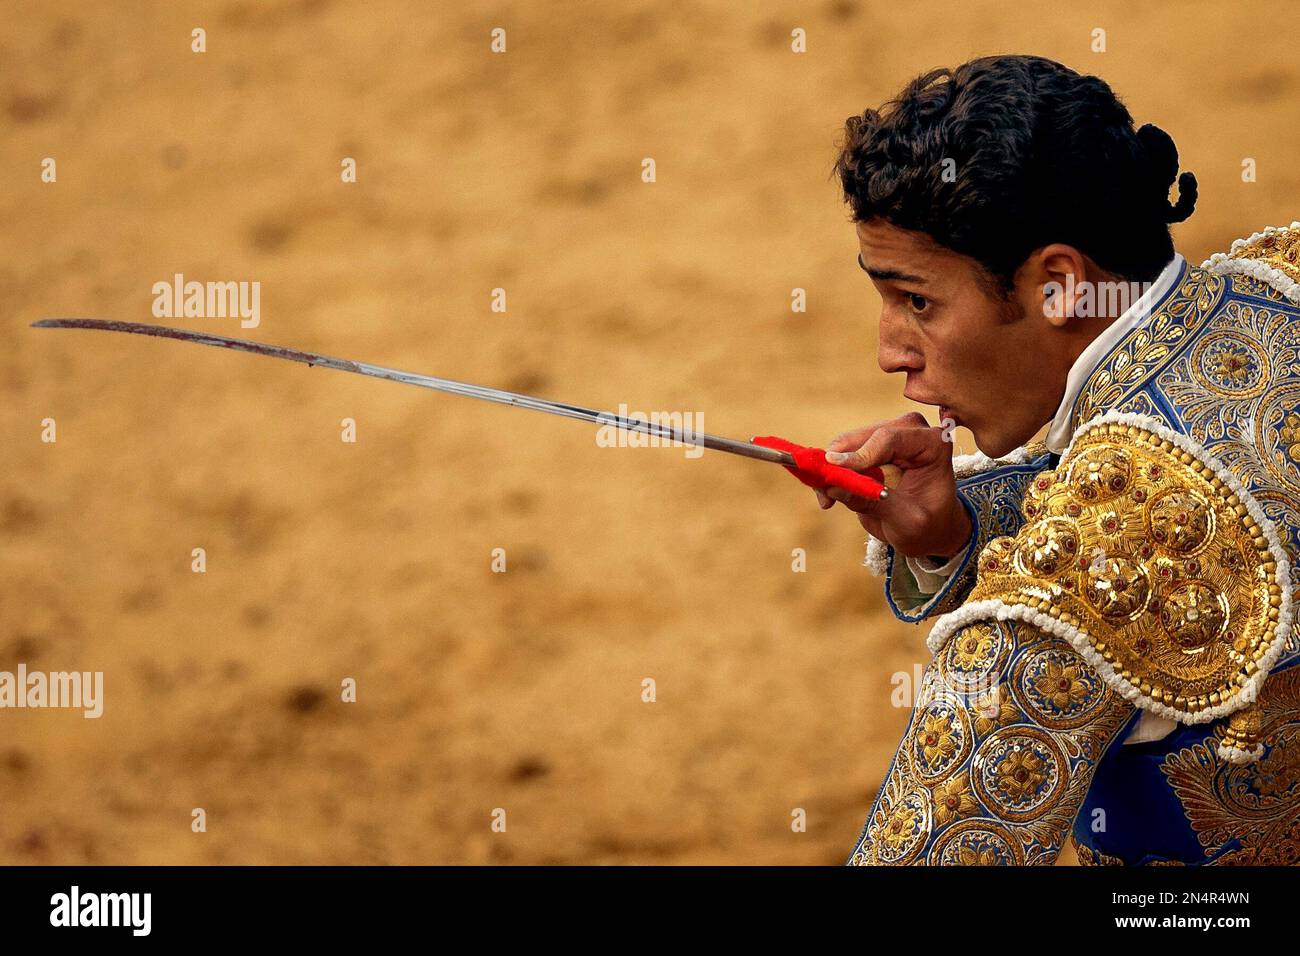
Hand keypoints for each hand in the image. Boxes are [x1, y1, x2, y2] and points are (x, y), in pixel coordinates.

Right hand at [813, 412, 971, 558]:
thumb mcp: (906, 522)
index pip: (889, 439)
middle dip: (840, 464)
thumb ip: (874, 503)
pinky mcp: (870, 444)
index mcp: (932, 443)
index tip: (835, 472)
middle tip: (825, 493)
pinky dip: (831, 473)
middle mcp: (911, 430)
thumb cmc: (928, 525)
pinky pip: (840, 452)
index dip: (860, 455)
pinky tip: (830, 496)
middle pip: (863, 437)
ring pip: (846, 443)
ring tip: (828, 500)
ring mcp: (890, 433)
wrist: (929, 528)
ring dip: (832, 470)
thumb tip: (832, 487)